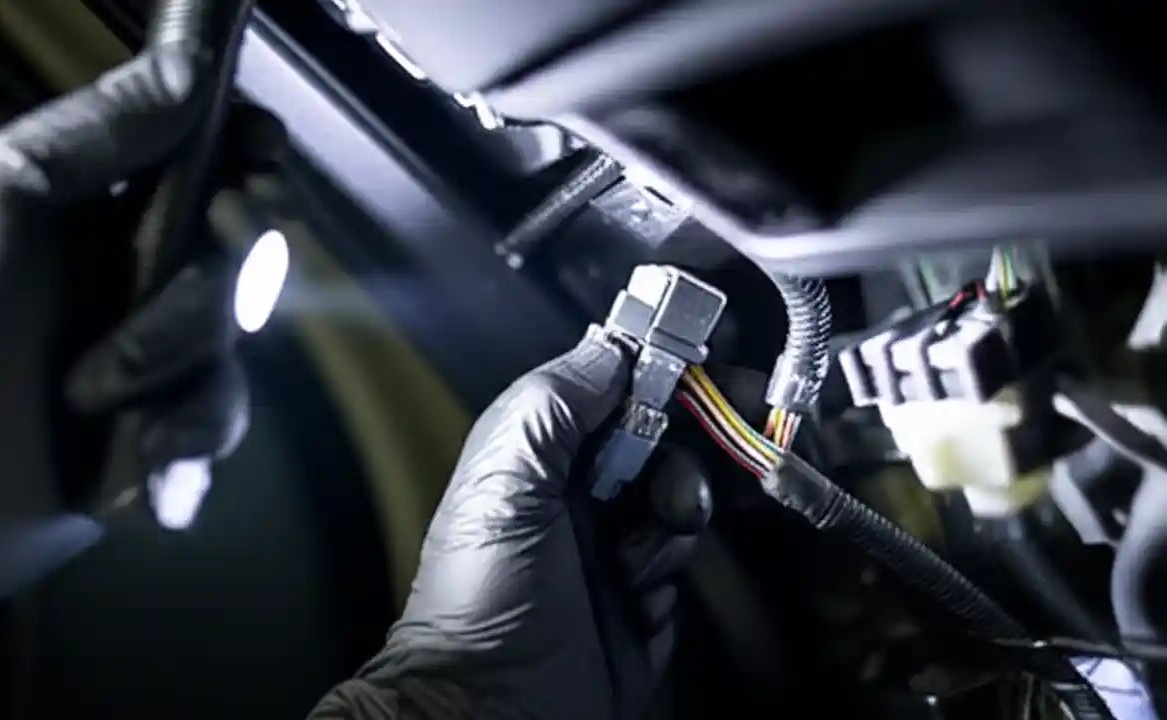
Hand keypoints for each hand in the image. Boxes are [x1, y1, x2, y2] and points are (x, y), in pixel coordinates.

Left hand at [0, 22, 244, 674]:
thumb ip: (102, 130)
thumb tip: (187, 69)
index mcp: (85, 210)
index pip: (197, 164)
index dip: (242, 158)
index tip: (256, 164)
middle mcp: (120, 279)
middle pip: (236, 256)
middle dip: (208, 281)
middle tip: (174, 288)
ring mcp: (136, 361)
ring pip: (229, 348)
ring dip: (175, 373)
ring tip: (92, 400)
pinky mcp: (142, 439)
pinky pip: (211, 432)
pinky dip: (182, 454)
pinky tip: (146, 477)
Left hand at [314, 328, 712, 719]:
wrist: (495, 706)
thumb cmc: (482, 599)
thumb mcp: (506, 481)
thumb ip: (553, 404)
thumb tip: (611, 351)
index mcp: (543, 456)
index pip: (615, 390)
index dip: (664, 375)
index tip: (708, 369)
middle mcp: (581, 493)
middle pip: (664, 439)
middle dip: (692, 444)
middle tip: (727, 443)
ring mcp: (616, 547)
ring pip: (684, 501)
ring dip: (673, 521)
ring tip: (636, 557)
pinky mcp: (646, 601)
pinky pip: (687, 566)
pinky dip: (669, 577)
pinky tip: (633, 599)